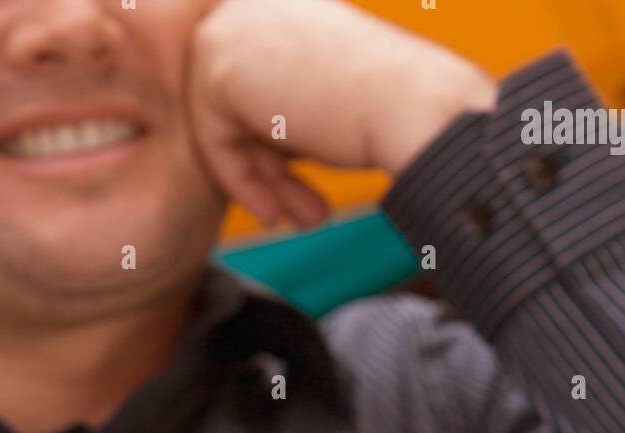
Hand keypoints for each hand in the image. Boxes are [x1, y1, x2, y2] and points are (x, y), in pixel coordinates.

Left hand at [186, 0, 495, 226]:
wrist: (413, 109)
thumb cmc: (387, 113)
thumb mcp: (324, 102)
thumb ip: (287, 105)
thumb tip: (256, 143)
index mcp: (284, 6)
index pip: (252, 90)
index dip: (273, 150)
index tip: (300, 195)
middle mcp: (254, 3)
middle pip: (231, 107)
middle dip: (263, 168)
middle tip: (296, 215)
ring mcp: (232, 24)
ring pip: (219, 124)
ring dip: (256, 181)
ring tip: (292, 219)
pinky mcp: (218, 60)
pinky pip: (211, 137)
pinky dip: (238, 181)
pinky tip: (273, 212)